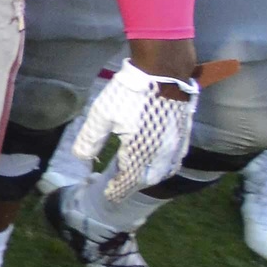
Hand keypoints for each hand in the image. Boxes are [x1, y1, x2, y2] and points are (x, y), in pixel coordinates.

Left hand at [70, 59, 201, 200]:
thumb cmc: (130, 91)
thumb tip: (82, 158)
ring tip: (135, 178)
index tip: (107, 196)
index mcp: (140, 151)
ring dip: (149, 177)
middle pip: (147, 179)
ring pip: (164, 171)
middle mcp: (162, 153)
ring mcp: (176, 144)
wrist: (163, 70)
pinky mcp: (184, 133)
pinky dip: (165, 167)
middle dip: (132, 185)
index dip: (116, 190)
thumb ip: (91, 139)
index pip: (127, 180)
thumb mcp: (102, 114)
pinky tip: (158, 163)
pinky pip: (176, 159)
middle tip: (117, 186)